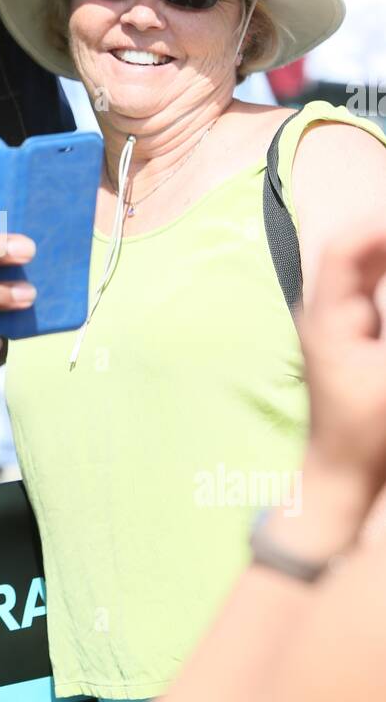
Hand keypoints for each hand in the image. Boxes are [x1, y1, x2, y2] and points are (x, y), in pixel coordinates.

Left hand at [297, 223, 385, 517]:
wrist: (341, 473)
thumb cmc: (364, 434)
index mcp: (325, 317)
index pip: (345, 248)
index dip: (381, 227)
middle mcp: (322, 311)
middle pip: (355, 249)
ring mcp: (333, 320)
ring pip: (363, 264)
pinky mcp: (349, 332)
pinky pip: (369, 285)